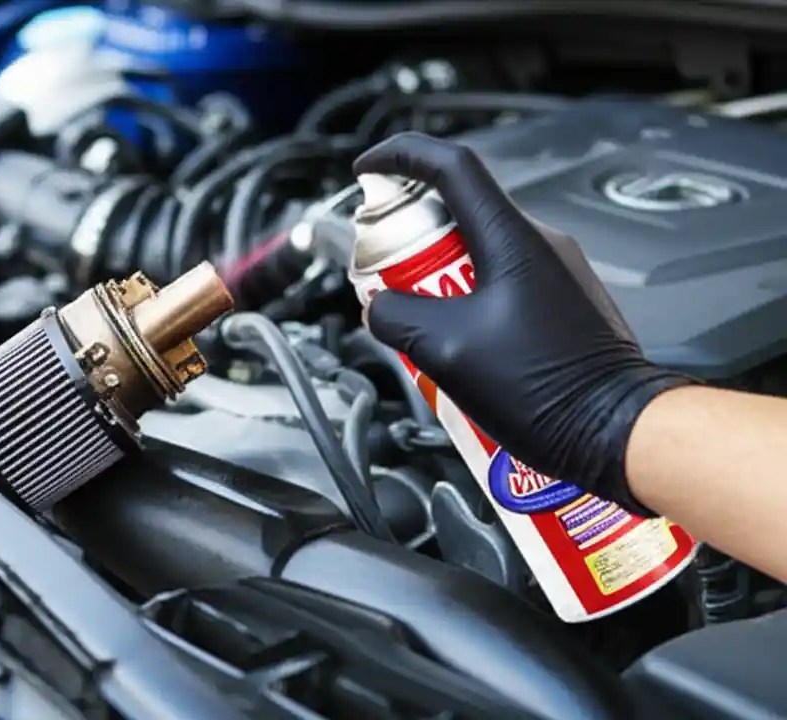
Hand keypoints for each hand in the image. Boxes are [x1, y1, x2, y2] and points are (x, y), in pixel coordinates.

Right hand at [353, 133, 692, 514]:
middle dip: (409, 238)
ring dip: (436, 276)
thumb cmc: (547, 388)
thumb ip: (396, 317)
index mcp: (511, 238)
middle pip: (458, 212)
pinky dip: (465, 301)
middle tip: (383, 271)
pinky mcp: (562, 304)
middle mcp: (539, 244)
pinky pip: (499, 284)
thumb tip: (379, 307)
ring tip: (418, 321)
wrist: (616, 431)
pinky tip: (457, 345)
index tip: (368, 170)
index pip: (449, 166)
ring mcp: (555, 273)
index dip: (400, 157)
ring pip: (476, 252)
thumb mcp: (444, 350)